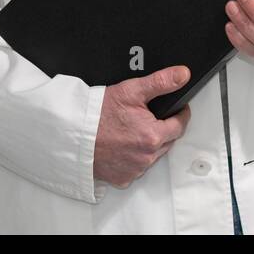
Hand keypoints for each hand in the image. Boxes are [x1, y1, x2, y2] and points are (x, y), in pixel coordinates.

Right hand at [93, 65, 192, 188]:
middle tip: (147, 117)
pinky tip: (122, 146)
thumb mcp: (131, 90)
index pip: (180, 125)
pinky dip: (133, 159)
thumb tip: (181, 75)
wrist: (72, 134)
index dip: (180, 114)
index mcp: (152, 136)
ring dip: (148, 145)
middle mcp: (146, 157)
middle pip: (168, 142)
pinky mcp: (122, 178)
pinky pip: (136, 168)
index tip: (177, 109)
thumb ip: (160, 82)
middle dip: (163, 129)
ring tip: (131, 130)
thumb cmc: (97, 114)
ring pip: (153, 156)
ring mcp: (134, 170)